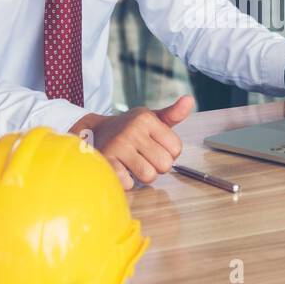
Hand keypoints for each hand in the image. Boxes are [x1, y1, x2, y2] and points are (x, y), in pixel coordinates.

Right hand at [69, 95, 193, 189]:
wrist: (94, 134)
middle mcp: (132, 130)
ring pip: (149, 176)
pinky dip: (127, 182)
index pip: (176, 149)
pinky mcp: (106, 161)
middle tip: (144, 157)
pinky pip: (129, 183)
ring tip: (133, 164)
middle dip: (157, 166)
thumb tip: (189, 99)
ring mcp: (118, 146)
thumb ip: (173, 114)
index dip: (168, 153)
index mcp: (146, 119)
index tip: (155, 147)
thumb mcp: (151, 119)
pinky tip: (121, 170)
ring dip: (143, 176)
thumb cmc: (129, 130)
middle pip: (165, 164)